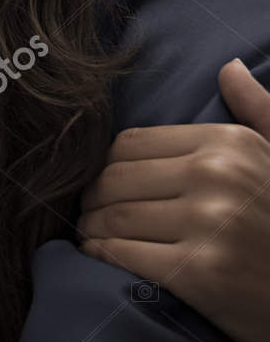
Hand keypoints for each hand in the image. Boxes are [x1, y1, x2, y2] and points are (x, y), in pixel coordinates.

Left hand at [79, 58, 269, 341]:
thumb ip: (258, 112)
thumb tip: (229, 68)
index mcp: (230, 144)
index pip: (129, 144)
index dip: (107, 167)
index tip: (106, 186)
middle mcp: (217, 176)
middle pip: (113, 179)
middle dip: (92, 199)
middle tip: (88, 215)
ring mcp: (208, 225)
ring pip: (111, 217)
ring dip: (90, 229)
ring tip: (91, 236)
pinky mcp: (198, 273)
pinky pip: (120, 254)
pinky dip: (101, 256)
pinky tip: (102, 259)